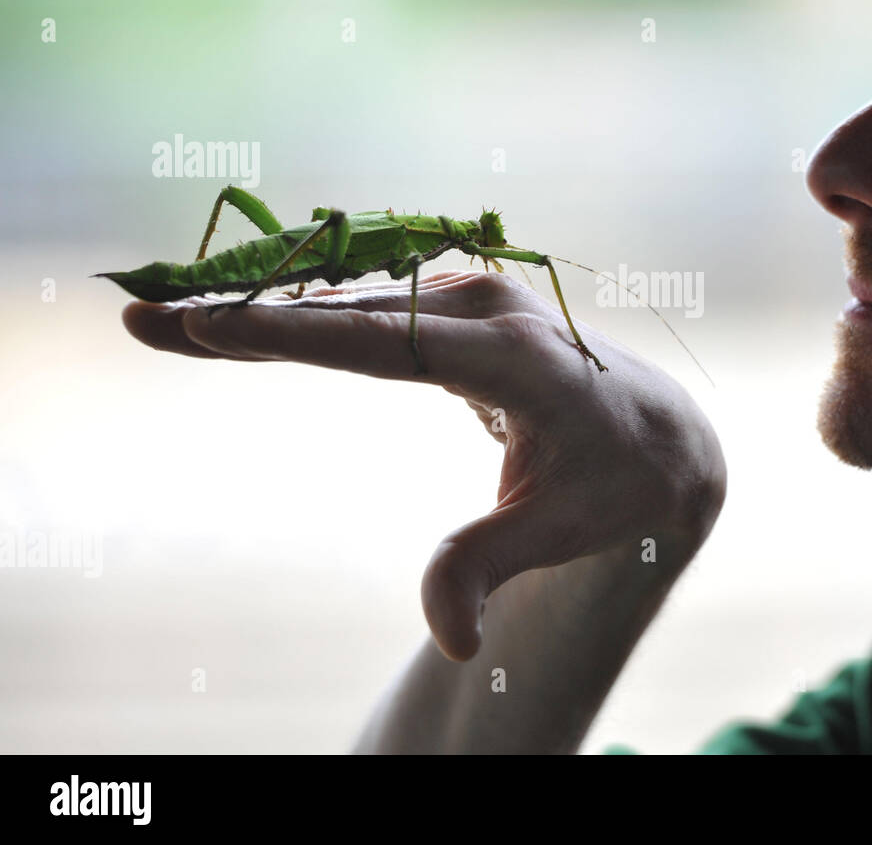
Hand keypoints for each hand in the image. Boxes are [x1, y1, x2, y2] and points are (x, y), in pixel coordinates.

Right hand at [120, 271, 726, 660]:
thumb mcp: (561, 530)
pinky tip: (234, 330)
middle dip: (245, 319)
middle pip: (348, 313)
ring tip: (164, 325)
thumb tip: (454, 642)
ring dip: (258, 316)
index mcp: (519, 359)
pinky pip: (366, 312)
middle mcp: (490, 309)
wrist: (658, 431)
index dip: (297, 336)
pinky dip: (297, 321)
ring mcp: (473, 298)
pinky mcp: (455, 304)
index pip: (390, 343)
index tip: (215, 326)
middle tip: (144, 319)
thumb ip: (491, 567)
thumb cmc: (611, 485)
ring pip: (347, 305)